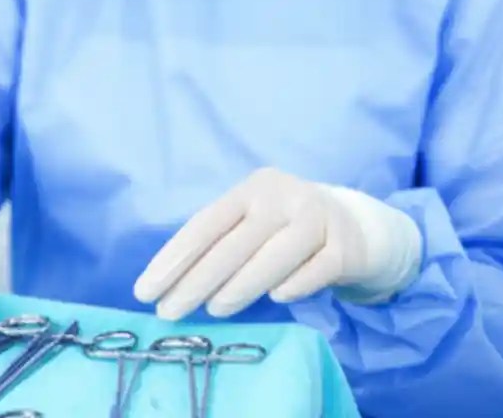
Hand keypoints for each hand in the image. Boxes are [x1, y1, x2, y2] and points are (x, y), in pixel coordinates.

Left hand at [134, 168, 421, 320]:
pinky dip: (293, 286)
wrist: (356, 225)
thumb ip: (221, 244)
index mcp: (250, 189)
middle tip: (168, 312)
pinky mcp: (346, 247)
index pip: (204, 224)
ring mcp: (317, 219)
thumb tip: (170, 285)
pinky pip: (315, 271)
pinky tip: (276, 300)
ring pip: (273, 257)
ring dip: (239, 287)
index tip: (145, 291)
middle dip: (196, 282)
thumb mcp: (253, 223)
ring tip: (213, 311)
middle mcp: (282, 198)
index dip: (173, 259)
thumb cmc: (285, 229)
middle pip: (233, 244)